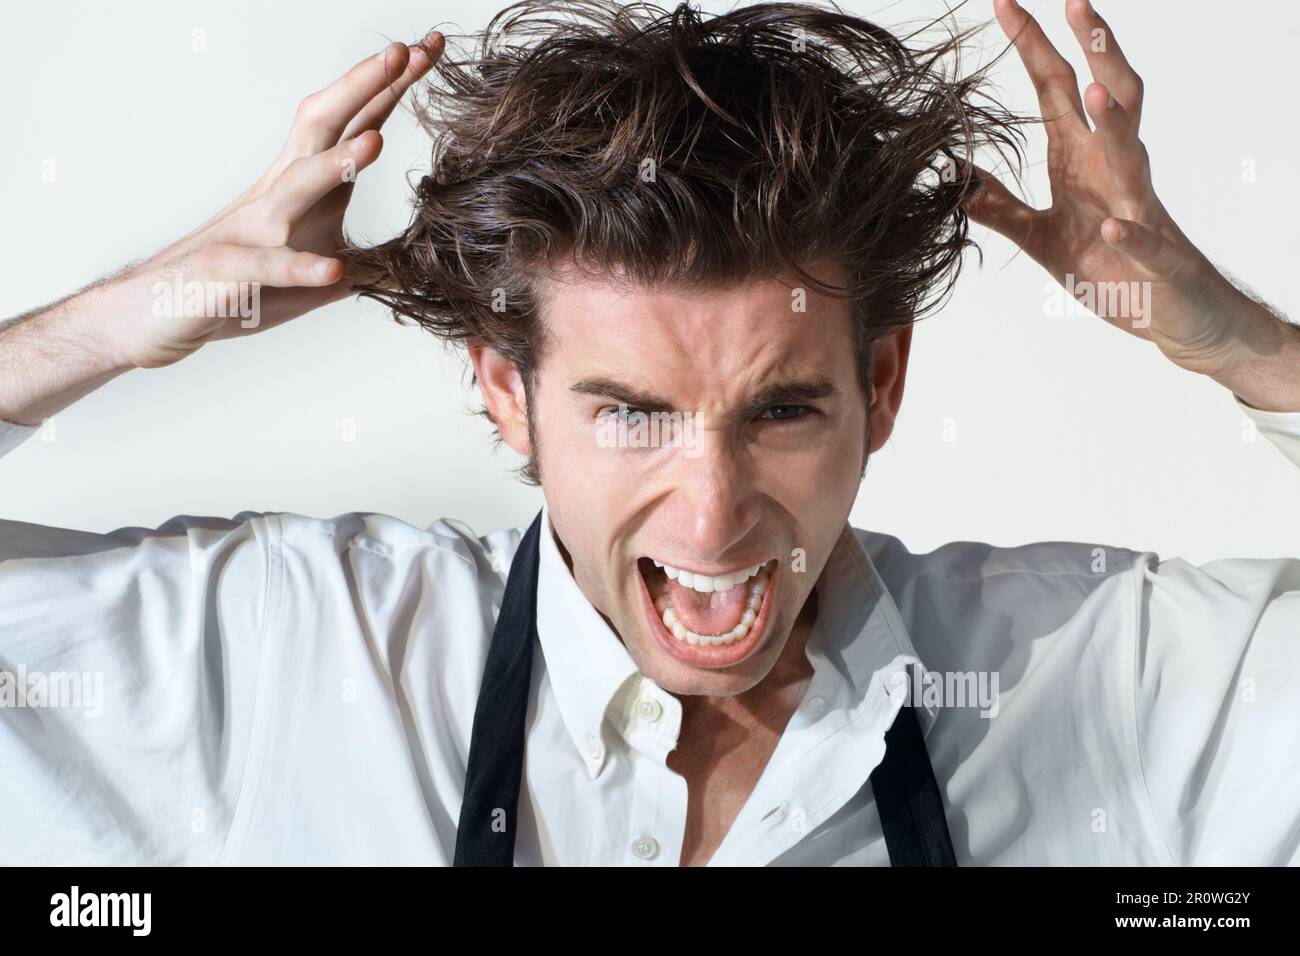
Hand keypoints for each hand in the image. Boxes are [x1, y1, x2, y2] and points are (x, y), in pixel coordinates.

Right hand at [105, 33, 443, 368]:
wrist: (158, 312)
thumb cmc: (242, 286)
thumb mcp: (320, 279)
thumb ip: (369, 267)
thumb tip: (416, 269)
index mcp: (303, 187)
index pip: (352, 123)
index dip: (389, 88)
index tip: (428, 49)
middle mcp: (277, 195)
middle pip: (322, 128)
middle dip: (361, 89)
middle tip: (402, 54)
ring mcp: (250, 230)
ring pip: (294, 186)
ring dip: (335, 163)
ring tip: (376, 142)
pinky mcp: (227, 270)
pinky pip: (265, 266)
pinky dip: (298, 267)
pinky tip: (333, 269)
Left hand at [967, 0, 1294, 394]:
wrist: (1171, 313)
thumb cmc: (1111, 267)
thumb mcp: (1041, 237)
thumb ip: (999, 207)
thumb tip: (954, 178)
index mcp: (1082, 159)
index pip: (1056, 88)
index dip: (1032, 46)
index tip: (1003, 2)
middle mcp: (1114, 173)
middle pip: (1110, 97)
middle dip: (1094, 52)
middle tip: (1075, 4)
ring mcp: (1140, 211)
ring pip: (1134, 156)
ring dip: (1114, 125)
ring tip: (1092, 91)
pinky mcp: (1156, 258)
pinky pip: (1145, 240)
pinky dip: (1132, 233)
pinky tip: (1115, 226)